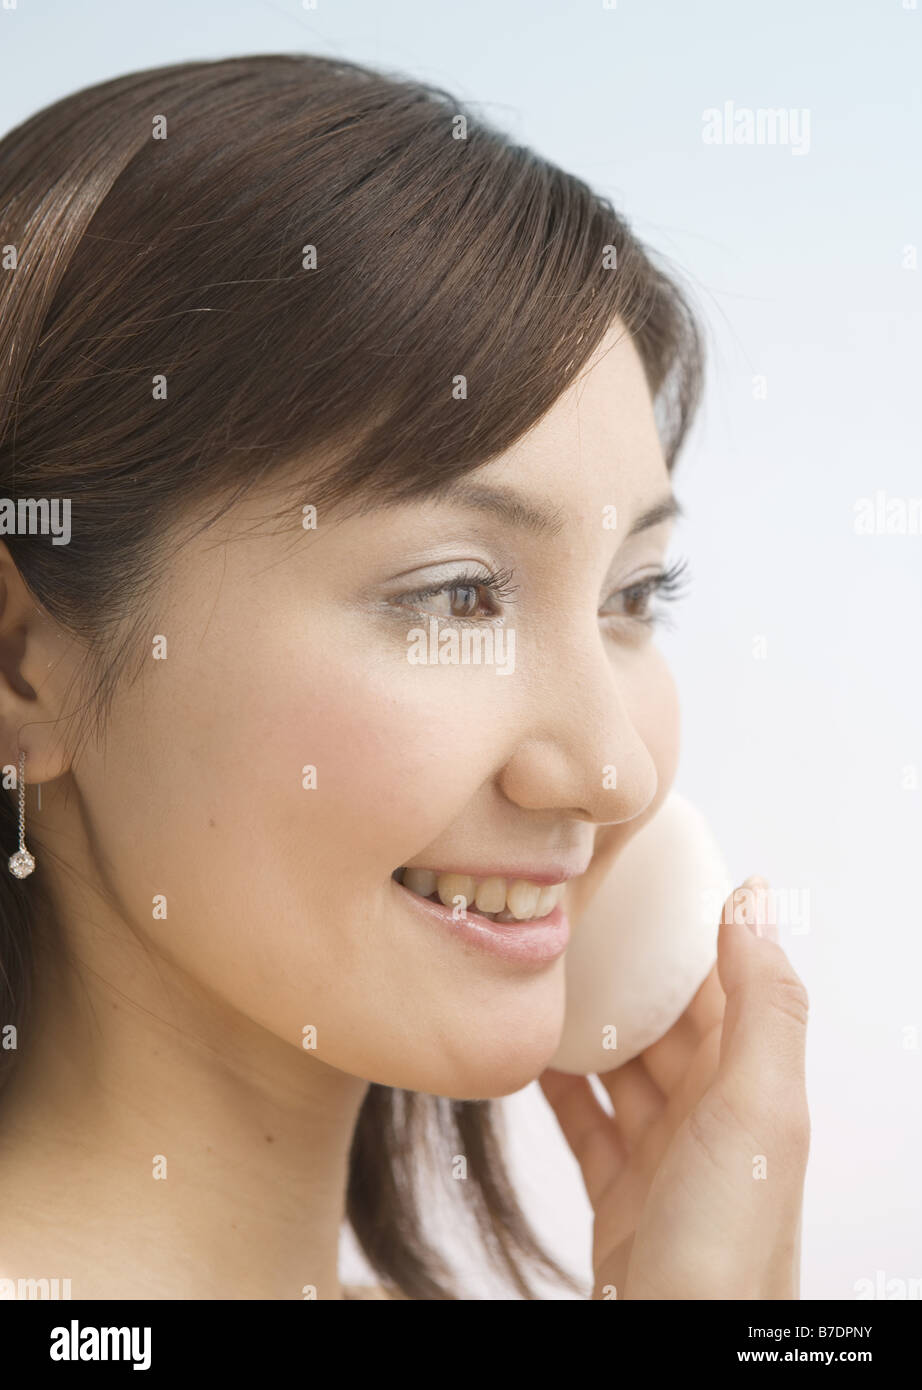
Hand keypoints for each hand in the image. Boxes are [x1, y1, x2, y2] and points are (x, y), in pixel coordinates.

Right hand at [540, 877, 809, 1298]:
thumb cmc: (726, 1246)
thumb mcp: (755, 1107)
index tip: (641, 872)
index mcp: (755, 1086)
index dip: (689, 926)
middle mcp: (716, 1118)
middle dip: (631, 967)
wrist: (676, 1355)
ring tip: (543, 970)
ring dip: (592, 1022)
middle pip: (671, 1020)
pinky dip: (563, 1087)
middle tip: (573, 913)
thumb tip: (754, 894)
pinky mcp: (623, 1197)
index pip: (725, 982)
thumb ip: (760, 1001)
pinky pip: (589, 1125)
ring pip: (628, 1069)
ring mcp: (668, 1159)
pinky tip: (530, 1052)